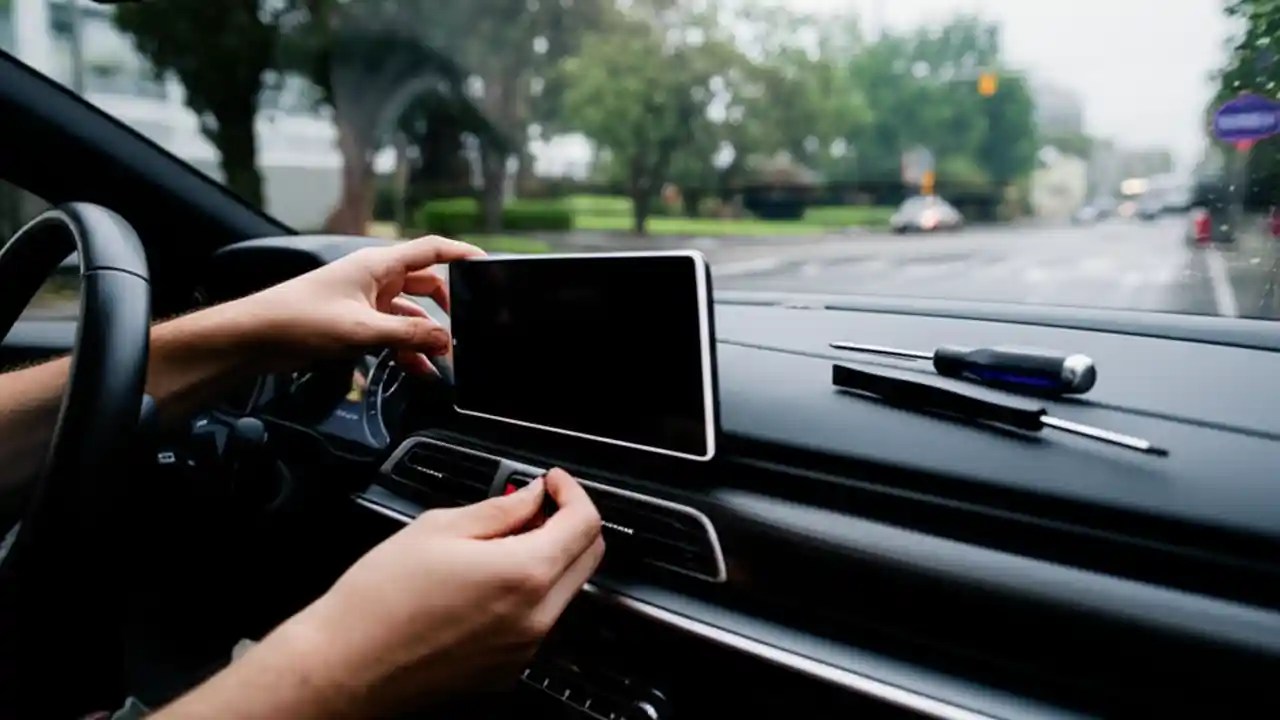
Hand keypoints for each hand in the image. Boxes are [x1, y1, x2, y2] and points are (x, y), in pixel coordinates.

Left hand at [229, 236, 484, 374]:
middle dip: (448, 308)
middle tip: (466, 329)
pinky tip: (419, 371)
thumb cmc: (299, 320)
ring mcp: (366, 301)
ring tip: (444, 362)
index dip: (461, 255)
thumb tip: (446, 343)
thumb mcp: (361, 330)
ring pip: (410, 315)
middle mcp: (375, 278)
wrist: (255, 337)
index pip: (431, 250)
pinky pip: (392, 334)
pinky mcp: (356, 323)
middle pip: (426, 285)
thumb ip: (408, 337)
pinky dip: (406, 351)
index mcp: (378, 265)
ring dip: (426, 337)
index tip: (488, 266)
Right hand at [246, 469, 603, 716]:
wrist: (345, 666)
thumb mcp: (439, 528)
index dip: (572, 492)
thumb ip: (500, 508)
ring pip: (567, 590)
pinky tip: (491, 579)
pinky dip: (532, 592)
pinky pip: (541, 620)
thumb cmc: (379, 599)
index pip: (585, 523)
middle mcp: (536, 617)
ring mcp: (525, 648)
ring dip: (552, 557)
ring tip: (503, 540)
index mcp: (524, 574)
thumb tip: (534, 495)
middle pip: (589, 557)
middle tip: (535, 505)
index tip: (553, 481)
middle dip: (571, 523)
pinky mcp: (508, 669)